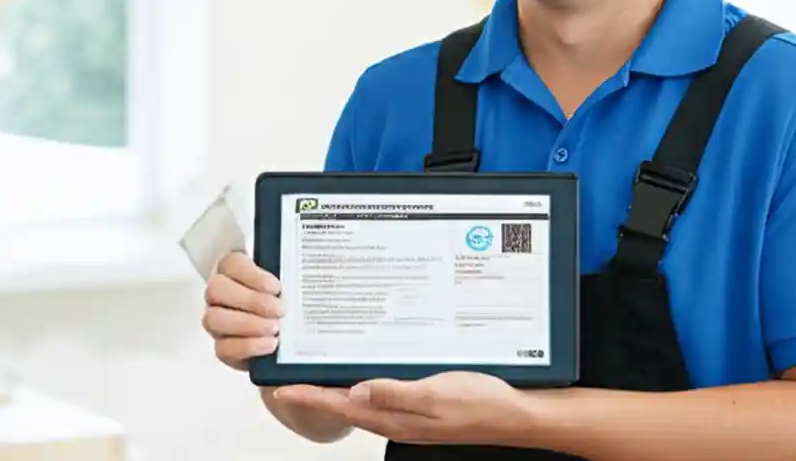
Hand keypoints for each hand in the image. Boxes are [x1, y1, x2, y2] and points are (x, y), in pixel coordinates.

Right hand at [201, 252, 283, 370]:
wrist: (288, 340)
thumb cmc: (286, 303)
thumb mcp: (289, 285)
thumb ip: (291, 276)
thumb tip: (314, 267)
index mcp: (234, 270)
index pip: (232, 264)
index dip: (251, 275)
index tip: (276, 287)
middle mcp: (220, 294)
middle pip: (217, 289)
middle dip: (251, 300)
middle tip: (279, 310)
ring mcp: (217, 321)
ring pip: (214, 319)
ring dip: (248, 324)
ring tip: (275, 328)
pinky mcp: (223, 347)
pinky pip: (223, 348)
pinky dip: (248, 346)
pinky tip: (270, 344)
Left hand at [273, 372, 543, 446]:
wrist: (513, 415)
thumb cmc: (479, 403)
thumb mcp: (434, 394)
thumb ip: (393, 393)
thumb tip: (354, 392)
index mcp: (394, 419)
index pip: (340, 407)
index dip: (309, 397)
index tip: (282, 389)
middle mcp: (396, 420)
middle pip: (345, 407)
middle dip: (315, 395)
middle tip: (290, 379)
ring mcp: (408, 416)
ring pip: (362, 403)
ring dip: (337, 391)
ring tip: (315, 376)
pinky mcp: (421, 408)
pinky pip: (382, 399)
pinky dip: (363, 387)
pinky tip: (364, 376)